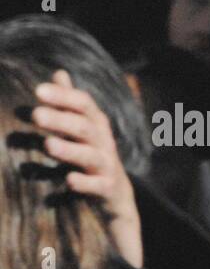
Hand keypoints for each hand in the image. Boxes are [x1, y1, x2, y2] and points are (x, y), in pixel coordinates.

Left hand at [33, 69, 143, 267]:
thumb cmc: (92, 155)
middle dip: (61, 121)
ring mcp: (107, 166)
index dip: (64, 96)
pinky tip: (68, 180)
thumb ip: (70, 103)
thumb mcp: (84, 127)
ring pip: (90, 156)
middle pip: (84, 127)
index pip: (83, 104)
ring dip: (70, 150)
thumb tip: (59, 72)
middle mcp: (104, 142)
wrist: (116, 196)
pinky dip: (84, 183)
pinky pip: (98, 185)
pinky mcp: (107, 189)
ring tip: (48, 145)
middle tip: (35, 115)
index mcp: (97, 124)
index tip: (37, 91)